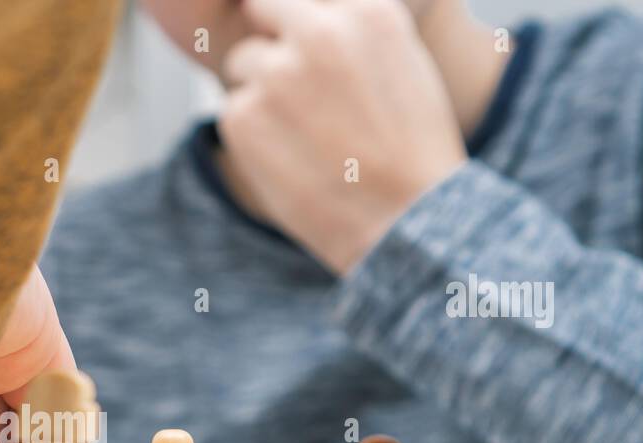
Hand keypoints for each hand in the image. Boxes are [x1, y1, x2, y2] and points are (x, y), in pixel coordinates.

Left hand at [218, 0, 467, 273]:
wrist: (404, 223)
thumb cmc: (410, 154)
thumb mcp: (403, 66)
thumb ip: (350, 32)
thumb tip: (298, 20)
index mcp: (366, 12)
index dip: (296, 24)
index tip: (303, 53)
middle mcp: (318, 32)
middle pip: (262, 14)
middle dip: (273, 47)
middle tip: (297, 97)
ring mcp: (275, 74)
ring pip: (243, 65)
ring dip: (261, 93)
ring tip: (304, 137)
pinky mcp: (242, 117)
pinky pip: (232, 110)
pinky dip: (252, 134)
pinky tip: (290, 160)